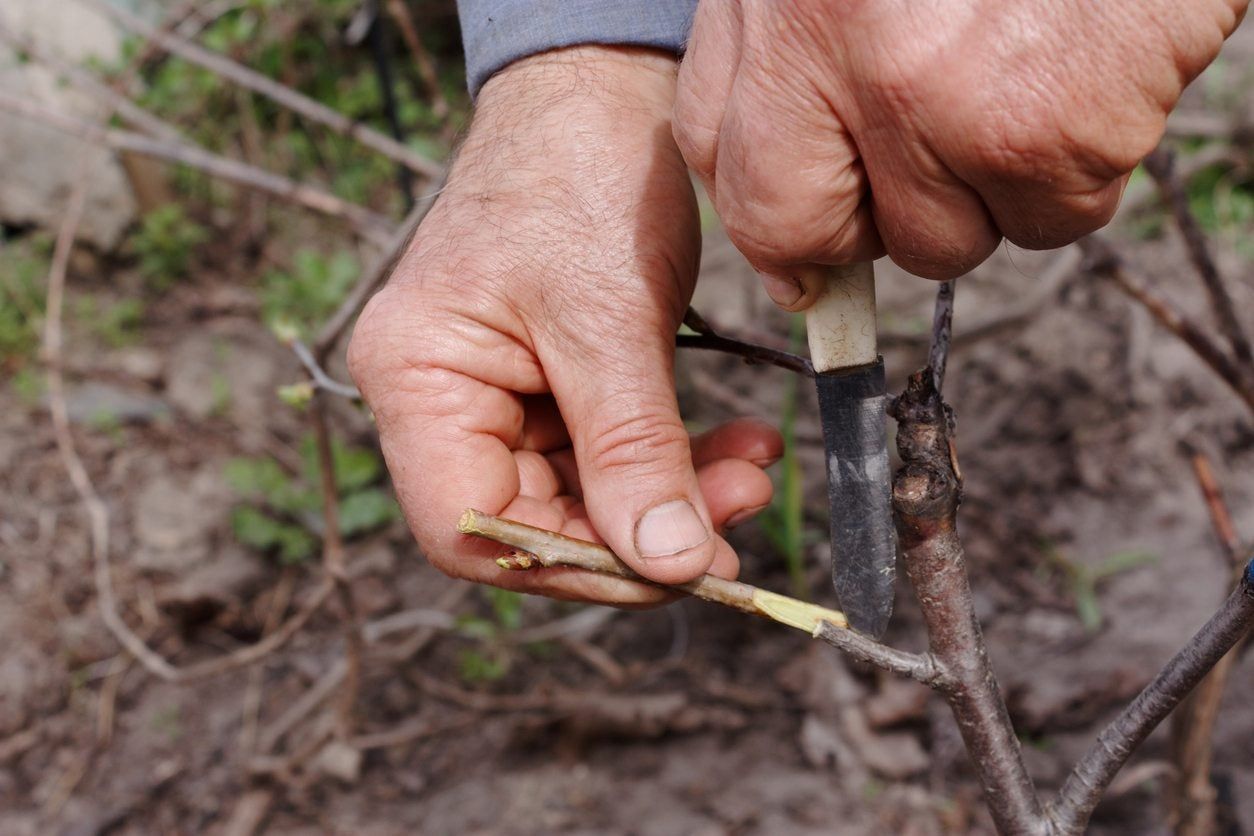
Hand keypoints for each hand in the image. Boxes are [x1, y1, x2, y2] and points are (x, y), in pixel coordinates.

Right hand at [348, 47, 780, 603]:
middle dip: (641, 532)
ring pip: (580, 499)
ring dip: (672, 497)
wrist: (602, 95)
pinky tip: (738, 445)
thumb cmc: (580, 174)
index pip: (469, 530)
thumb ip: (634, 449)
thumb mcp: (609, 320)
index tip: (670, 568)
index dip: (570, 566)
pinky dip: (674, 460)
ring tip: (752, 469)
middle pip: (530, 525)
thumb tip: (672, 565)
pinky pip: (607, 457)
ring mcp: (494, 396)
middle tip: (736, 518)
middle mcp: (440, 399)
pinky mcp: (548, 388)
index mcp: (415, 378)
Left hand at [673, 0, 1245, 303]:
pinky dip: (1082, 175)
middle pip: (793, 223)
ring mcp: (919, 91)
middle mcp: (822, 37)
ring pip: (935, 243)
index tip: (799, 252)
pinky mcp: (1027, 132)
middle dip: (862, 234)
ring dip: (993, 194)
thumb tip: (822, 178)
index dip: (764, 215)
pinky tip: (1096, 77)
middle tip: (929, 188)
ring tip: (1034, 81)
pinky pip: (1045, 222)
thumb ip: (816, 36)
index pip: (712, 143)